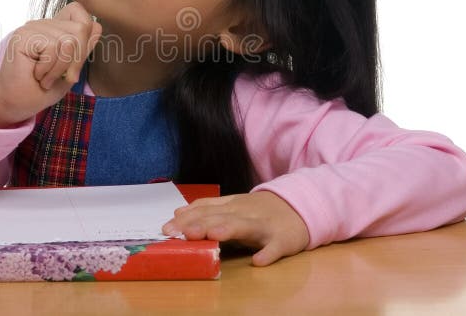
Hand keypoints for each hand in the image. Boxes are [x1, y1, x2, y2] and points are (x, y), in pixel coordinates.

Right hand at [0, 2, 101, 126]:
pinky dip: (49, 68)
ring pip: (69, 40)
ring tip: (45, 77)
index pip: (82, 16)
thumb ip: (83, 48)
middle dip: (76, 60)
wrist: (17, 103)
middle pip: (81, 29)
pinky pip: (54, 46)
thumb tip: (97, 26)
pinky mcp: (24, 35)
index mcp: (56, 29)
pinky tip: (36, 75)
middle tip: (60, 77)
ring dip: (60, 68)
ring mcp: (33, 27)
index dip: (86, 40)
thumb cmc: (42, 89)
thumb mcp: (70, 69)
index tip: (73, 66)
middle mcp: (45, 24)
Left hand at [161, 191, 309, 265]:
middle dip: (201, 224)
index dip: (186, 218)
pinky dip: (268, 254)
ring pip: (245, 227)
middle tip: (181, 233)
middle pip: (221, 217)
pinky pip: (275, 248)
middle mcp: (245, 213)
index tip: (166, 228)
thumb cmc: (260, 210)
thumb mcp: (233, 205)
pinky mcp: (283, 240)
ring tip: (213, 235)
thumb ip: (207, 208)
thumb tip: (178, 212)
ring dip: (229, 230)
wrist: (299, 208)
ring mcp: (264, 226)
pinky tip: (258, 261)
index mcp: (232, 206)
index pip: (205, 209)